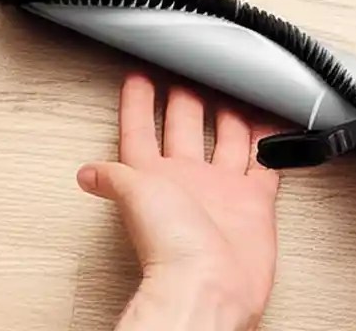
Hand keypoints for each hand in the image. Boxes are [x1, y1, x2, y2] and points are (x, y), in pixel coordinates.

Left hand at [77, 73, 280, 330]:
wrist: (210, 286)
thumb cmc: (170, 246)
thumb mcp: (134, 194)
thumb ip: (114, 177)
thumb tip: (86, 173)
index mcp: (154, 175)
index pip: (141, 129)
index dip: (138, 102)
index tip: (140, 75)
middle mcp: (187, 181)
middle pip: (186, 127)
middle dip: (188, 97)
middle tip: (192, 69)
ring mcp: (221, 191)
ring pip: (227, 140)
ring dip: (228, 115)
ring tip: (232, 89)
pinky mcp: (253, 204)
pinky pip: (263, 167)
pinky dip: (268, 147)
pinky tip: (269, 130)